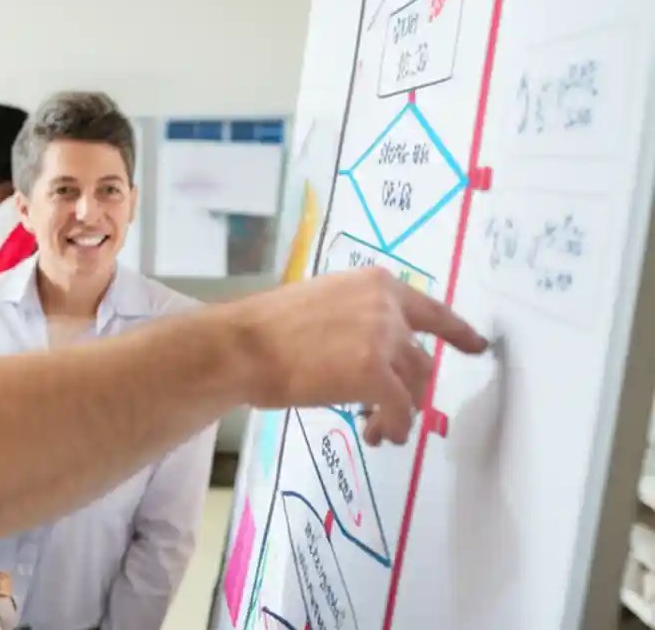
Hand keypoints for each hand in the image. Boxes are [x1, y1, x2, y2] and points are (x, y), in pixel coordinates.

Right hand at [234, 267, 486, 445]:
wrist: (242, 347)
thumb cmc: (265, 330)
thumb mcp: (320, 305)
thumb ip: (354, 319)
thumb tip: (369, 351)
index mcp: (374, 285)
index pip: (431, 310)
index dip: (458, 332)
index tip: (477, 346)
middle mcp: (387, 307)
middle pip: (422, 358)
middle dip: (412, 391)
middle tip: (392, 413)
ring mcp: (383, 339)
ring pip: (415, 386)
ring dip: (401, 413)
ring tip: (378, 431)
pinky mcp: (374, 374)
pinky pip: (400, 409)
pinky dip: (392, 426)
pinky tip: (377, 435)